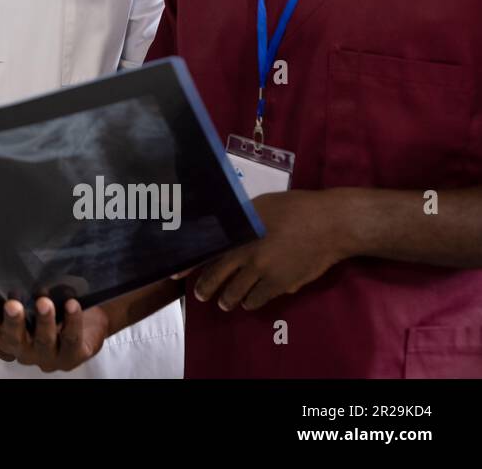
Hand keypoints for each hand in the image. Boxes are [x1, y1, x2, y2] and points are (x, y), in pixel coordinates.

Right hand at [0, 292, 107, 372]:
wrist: (86, 326)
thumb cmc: (53, 308)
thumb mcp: (31, 298)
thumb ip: (19, 290)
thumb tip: (7, 267)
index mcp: (8, 334)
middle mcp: (24, 348)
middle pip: (14, 338)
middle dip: (13, 321)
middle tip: (12, 305)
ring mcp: (47, 355)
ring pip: (43, 340)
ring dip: (43, 321)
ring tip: (44, 303)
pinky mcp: (72, 355)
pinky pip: (71, 339)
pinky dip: (72, 322)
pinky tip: (72, 306)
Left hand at [187, 189, 351, 311]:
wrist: (330, 225)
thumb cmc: (295, 208)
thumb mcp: (260, 205)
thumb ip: (240, 220)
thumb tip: (223, 228)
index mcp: (240, 232)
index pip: (209, 251)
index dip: (192, 264)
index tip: (177, 274)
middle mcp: (248, 254)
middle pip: (219, 277)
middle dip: (207, 289)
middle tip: (201, 296)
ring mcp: (265, 271)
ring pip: (238, 292)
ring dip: (230, 300)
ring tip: (226, 303)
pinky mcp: (282, 284)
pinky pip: (260, 298)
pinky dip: (252, 302)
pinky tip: (249, 302)